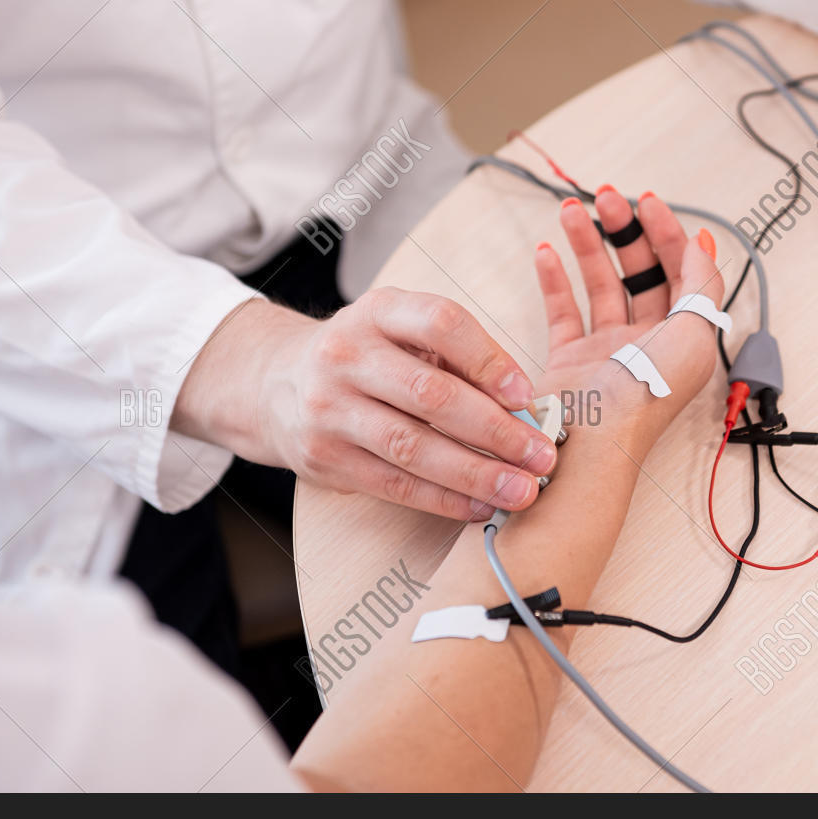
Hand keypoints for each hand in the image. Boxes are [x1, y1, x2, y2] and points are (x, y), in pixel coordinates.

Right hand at [173, 290, 556, 520]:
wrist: (275, 382)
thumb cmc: (369, 355)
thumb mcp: (401, 331)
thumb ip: (456, 356)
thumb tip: (526, 403)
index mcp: (379, 311)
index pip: (441, 324)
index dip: (489, 359)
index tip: (528, 395)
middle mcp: (348, 355)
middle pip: (430, 395)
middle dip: (495, 430)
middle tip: (542, 455)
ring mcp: (331, 409)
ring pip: (412, 447)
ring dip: (476, 473)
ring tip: (522, 491)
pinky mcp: (325, 458)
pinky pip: (394, 484)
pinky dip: (444, 499)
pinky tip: (482, 507)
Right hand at [533, 189, 723, 434]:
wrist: (589, 443)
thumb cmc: (643, 397)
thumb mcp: (692, 333)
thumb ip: (702, 284)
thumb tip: (705, 244)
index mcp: (683, 338)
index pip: (680, 273)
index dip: (667, 235)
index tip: (647, 203)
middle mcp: (647, 344)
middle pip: (640, 273)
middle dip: (626, 232)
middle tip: (607, 199)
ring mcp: (606, 351)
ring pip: (600, 285)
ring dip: (588, 245)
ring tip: (570, 211)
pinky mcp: (569, 359)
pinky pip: (563, 311)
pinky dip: (554, 279)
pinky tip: (546, 250)